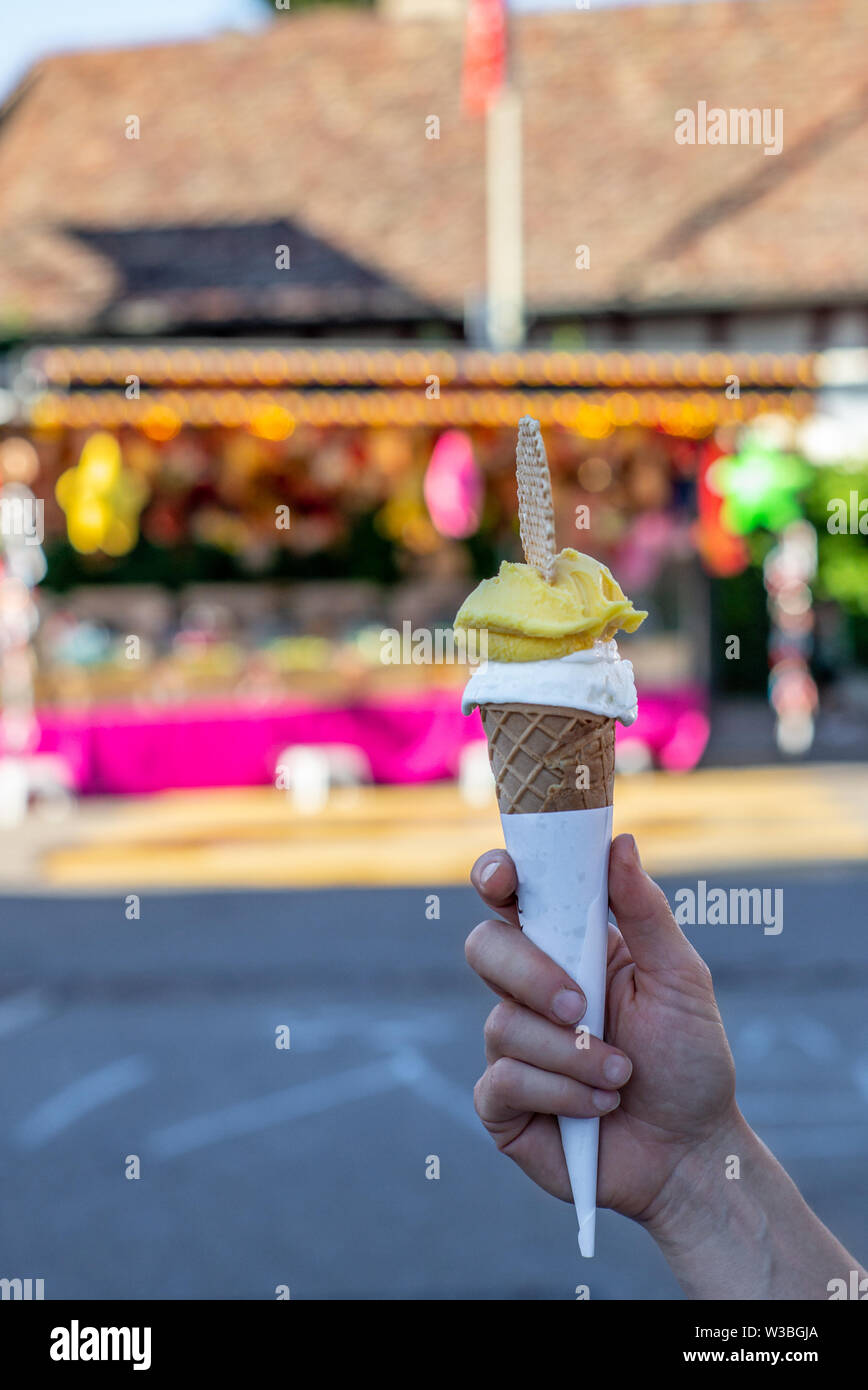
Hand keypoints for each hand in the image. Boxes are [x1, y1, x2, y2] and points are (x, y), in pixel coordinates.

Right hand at [465, 833, 738, 1230]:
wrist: (690, 1151)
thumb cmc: (689, 1059)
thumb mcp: (681, 979)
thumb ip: (646, 912)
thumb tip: (619, 841)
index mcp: (566, 947)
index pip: (511, 896)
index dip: (495, 876)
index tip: (505, 879)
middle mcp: (529, 990)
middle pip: (485, 948)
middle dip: (532, 975)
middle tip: (583, 1007)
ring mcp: (511, 1046)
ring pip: (503, 1023)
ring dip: (572, 1054)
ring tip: (620, 1076)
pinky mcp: (502, 1102)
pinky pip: (504, 1081)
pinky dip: (562, 1094)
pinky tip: (597, 1108)